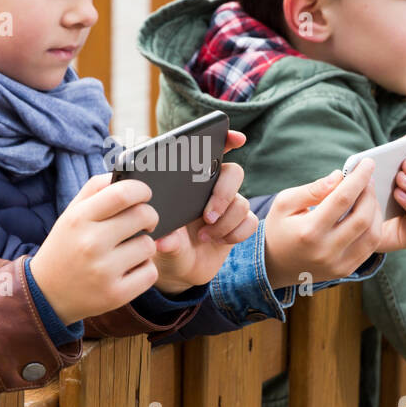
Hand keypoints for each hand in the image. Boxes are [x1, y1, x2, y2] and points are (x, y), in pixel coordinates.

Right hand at [31, 174, 161, 325]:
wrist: (46, 295)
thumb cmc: (65, 247)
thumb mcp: (71, 215)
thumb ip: (96, 190)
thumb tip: (127, 174)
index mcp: (79, 219)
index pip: (122, 193)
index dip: (142, 189)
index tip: (146, 194)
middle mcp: (90, 244)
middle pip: (143, 216)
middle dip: (150, 216)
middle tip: (145, 222)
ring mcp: (103, 271)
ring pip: (149, 246)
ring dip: (145, 245)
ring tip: (128, 250)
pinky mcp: (115, 294)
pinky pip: (150, 272)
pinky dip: (145, 270)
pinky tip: (129, 270)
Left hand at [152, 129, 257, 292]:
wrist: (177, 268)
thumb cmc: (161, 243)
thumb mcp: (155, 238)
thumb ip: (162, 236)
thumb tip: (166, 240)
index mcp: (187, 180)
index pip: (208, 151)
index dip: (226, 139)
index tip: (237, 139)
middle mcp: (210, 188)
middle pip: (233, 173)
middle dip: (223, 193)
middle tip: (207, 216)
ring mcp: (226, 205)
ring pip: (242, 202)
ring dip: (225, 222)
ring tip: (203, 236)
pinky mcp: (238, 224)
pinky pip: (250, 222)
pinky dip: (235, 233)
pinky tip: (219, 241)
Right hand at [262, 162, 384, 288]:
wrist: (275, 266)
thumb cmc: (279, 228)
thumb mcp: (285, 203)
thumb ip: (312, 189)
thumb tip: (339, 176)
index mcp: (308, 231)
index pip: (342, 199)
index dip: (358, 178)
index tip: (367, 163)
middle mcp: (325, 250)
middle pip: (362, 217)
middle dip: (370, 193)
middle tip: (368, 178)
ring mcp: (337, 264)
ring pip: (372, 234)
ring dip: (375, 210)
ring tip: (368, 195)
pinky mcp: (345, 270)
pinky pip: (371, 247)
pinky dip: (374, 227)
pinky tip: (367, 213)